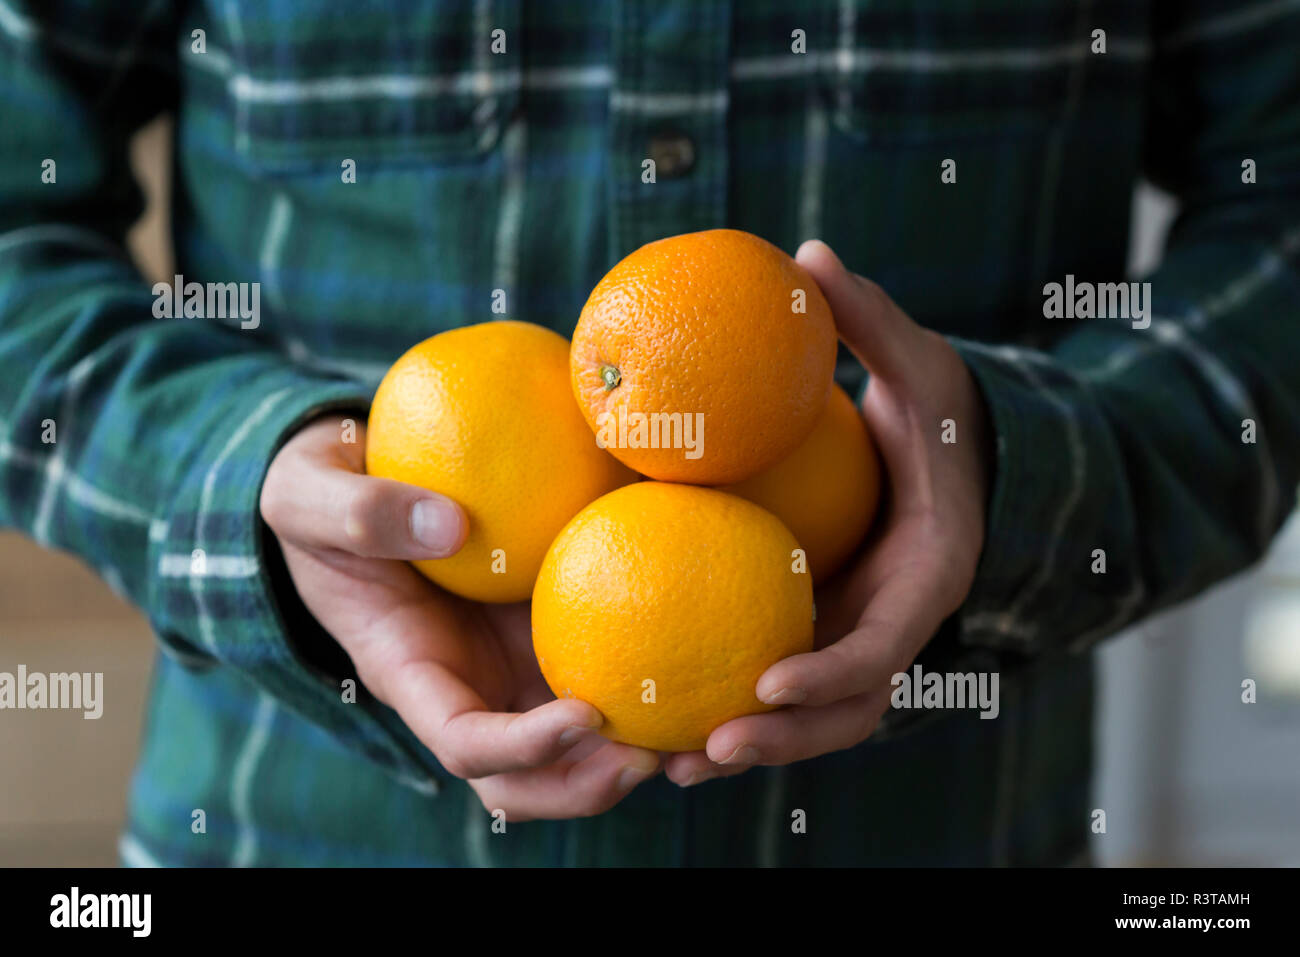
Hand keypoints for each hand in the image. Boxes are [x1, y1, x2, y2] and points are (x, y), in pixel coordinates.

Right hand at [260, 417, 660, 818]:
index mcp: (408, 671)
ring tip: (696, 733)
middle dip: (587, 785)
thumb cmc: (319, 494)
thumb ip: (361, 512)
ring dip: (630, 750)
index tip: (584, 714)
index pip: (462, 741)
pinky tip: (696, 650)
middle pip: (526, 778)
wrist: (350, 485)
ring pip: (573, 742)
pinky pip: (598, 666)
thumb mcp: (310, 495)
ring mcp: (507, 665)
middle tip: (655, 758)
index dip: (521, 748)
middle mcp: (464, 687)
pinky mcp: (543, 629)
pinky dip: (643, 678)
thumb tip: (450, 524)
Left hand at [665, 239, 991, 786]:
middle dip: (782, 740)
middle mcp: (894, 621)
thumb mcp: (919, 364)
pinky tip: (659, 716)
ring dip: (749, 745)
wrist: (954, 464)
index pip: (886, 643)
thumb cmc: (940, 414)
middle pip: (846, 709)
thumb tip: (809, 253)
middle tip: (705, 749)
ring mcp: (859, 636)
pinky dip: (734, 707)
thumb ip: (872, 321)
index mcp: (927, 573)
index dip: (833, 673)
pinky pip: (779, 680)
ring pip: (812, 717)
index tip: (767, 681)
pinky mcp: (823, 633)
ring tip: (668, 762)